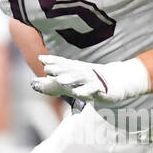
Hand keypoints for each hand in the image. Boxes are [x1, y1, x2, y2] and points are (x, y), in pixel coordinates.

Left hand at [31, 55, 148, 105]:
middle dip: (59, 69)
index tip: (41, 59)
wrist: (119, 81)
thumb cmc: (90, 83)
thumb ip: (52, 85)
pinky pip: (93, 89)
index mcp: (76, 69)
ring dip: (70, 79)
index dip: (53, 61)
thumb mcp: (70, 84)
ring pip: (81, 78)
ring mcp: (93, 79)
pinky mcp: (102, 89)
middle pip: (70, 69)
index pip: (64, 63)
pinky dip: (85, 91)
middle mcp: (84, 71)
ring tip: (60, 81)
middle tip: (47, 69)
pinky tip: (78, 93)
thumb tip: (33, 83)